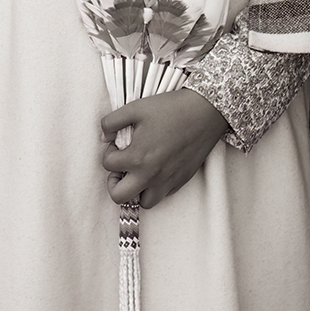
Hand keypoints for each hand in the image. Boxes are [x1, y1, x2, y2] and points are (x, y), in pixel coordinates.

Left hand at [101, 88, 226, 207]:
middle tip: (120, 167)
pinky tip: (156, 169)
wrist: (204, 112)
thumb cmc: (170, 109)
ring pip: (144, 202)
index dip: (109, 151)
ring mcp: (167, 181)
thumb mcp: (135, 108)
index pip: (108, 165)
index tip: (117, 143)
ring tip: (137, 171)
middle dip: (114, 182)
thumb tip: (104, 137)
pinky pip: (163, 195)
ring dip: (136, 189)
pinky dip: (154, 187)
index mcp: (137, 158)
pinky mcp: (181, 181)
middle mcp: (151, 175)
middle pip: (119, 196)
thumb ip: (111, 122)